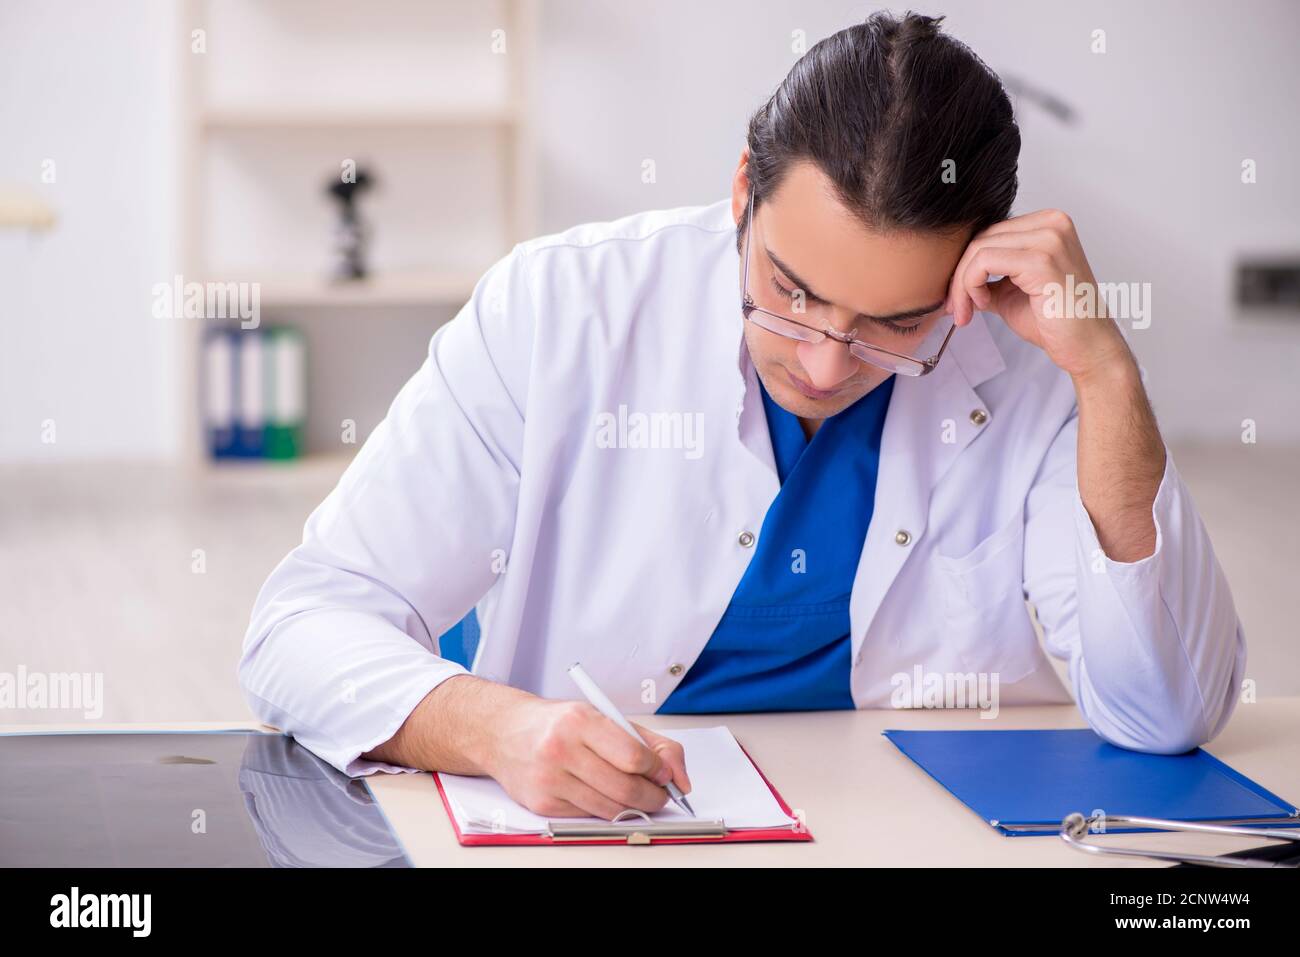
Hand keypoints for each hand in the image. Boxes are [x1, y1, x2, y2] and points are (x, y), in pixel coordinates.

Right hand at [484, 696, 691, 818]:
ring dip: (633, 809)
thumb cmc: (558, 723)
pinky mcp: (541, 803)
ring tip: (638, 797)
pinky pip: (588, 816)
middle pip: (625, 789)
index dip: (658, 770)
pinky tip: (604, 796)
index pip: (634, 756)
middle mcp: (561, 749)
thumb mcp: (602, 716)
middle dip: (653, 797)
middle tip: (659, 794)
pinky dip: (604, 811)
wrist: (504, 732)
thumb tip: (678, 775)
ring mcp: (549, 779)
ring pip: (609, 809)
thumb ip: (647, 742)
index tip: (664, 773)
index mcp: (580, 721)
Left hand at [944, 209, 1131, 380]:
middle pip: (982, 237)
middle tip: (955, 308)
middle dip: (959, 275)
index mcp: (1048, 224)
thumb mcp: (1010, 292)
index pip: (990, 233)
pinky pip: (984, 262)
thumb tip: (953, 277)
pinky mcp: (1041, 260)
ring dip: (961, 284)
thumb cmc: (1055, 322)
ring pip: (979, 249)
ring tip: (965, 310)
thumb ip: (986, 278)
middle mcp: (1052, 223)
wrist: (1086, 347)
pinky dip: (970, 285)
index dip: (966, 265)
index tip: (958, 297)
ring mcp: (1049, 238)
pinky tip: (980, 305)